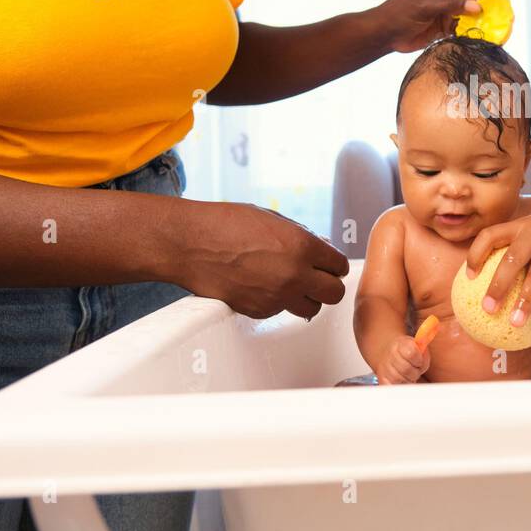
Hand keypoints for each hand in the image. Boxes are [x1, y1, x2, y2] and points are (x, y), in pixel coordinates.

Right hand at [171, 200, 348, 319]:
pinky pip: (282, 311)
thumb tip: (320, 248)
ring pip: (312, 309)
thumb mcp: (273, 219)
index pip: (339, 266)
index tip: (328, 265)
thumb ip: (301, 236)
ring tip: (293, 286)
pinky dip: (279, 302)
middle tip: (318, 279)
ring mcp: (278, 296)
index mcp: (302, 246)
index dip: (334, 265)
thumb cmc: (226, 224)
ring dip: (307, 299)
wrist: (190, 244)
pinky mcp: (259, 311)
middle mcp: (295, 274)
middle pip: (335, 294)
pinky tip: (265, 287)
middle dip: (328, 286)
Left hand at [375, 0, 486, 52]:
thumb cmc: (401, 12)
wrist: (387, 34)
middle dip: (481, 6)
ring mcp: (448, 7)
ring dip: (477, 20)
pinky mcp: (448, 23)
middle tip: (486, 19)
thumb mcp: (426, 4)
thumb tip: (477, 5)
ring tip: (483, 30)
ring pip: (471, 11)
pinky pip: (465, 25)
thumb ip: (452, 3)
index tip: (482, 3)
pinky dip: (470, 31)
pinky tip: (473, 37)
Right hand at [375, 335, 430, 384]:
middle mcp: (391, 355)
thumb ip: (426, 342)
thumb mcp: (418, 343)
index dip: (419, 359)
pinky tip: (402, 379)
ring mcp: (385, 367)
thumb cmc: (408, 350)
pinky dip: (400, 385)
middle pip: (407, 369)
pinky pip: (393, 387)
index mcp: (401, 344)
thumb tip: (435, 327)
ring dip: (408, 379)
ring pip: (400, 380)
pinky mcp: (382, 379)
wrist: (388, 352)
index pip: (412, 353)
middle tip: (415, 369)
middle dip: (415, 372)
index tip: (419, 360)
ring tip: (409, 374)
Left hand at [465, 194, 530, 328]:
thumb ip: (520, 244)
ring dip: (525, 300)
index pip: (490, 236)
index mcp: (520, 226)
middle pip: (510, 260)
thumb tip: (498, 276)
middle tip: (487, 308)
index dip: (476, 255)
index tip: (469, 276)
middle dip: (497, 286)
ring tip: (515, 322)